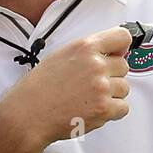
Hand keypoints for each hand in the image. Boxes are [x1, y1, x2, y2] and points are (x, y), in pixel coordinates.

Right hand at [0, 26, 133, 149]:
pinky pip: (123, 108)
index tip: (117, 54)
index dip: (121, 48)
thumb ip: (85, 53)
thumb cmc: (38, 89)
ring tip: (88, 99)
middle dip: (112, 76)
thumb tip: (106, 54)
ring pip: (124, 88)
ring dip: (111, 95)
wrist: (28, 114)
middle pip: (124, 66)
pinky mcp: (103, 108)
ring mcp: (101, 87)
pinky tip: (94, 110)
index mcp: (85, 47)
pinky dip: (112, 112)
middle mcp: (96, 65)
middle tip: (92, 85)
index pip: (122, 37)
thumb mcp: (60, 56)